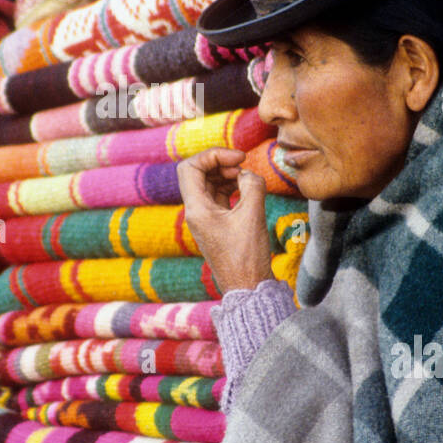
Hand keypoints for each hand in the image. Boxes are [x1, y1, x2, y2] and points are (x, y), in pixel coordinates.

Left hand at [177, 147, 274, 292]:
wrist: (247, 288)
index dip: (212, 155)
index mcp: (196, 209)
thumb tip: (248, 173)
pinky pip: (219, 197)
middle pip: (198, 173)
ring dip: (227, 174)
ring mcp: (206, 219)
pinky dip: (231, 187)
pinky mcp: (217, 225)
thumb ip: (252, 185)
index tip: (238, 158)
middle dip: (220, 163)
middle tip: (243, 164)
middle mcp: (196, 212)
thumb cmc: (247, 257)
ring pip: (209, 184)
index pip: (190, 168)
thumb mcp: (253, 215)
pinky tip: (247, 189)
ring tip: (247, 177)